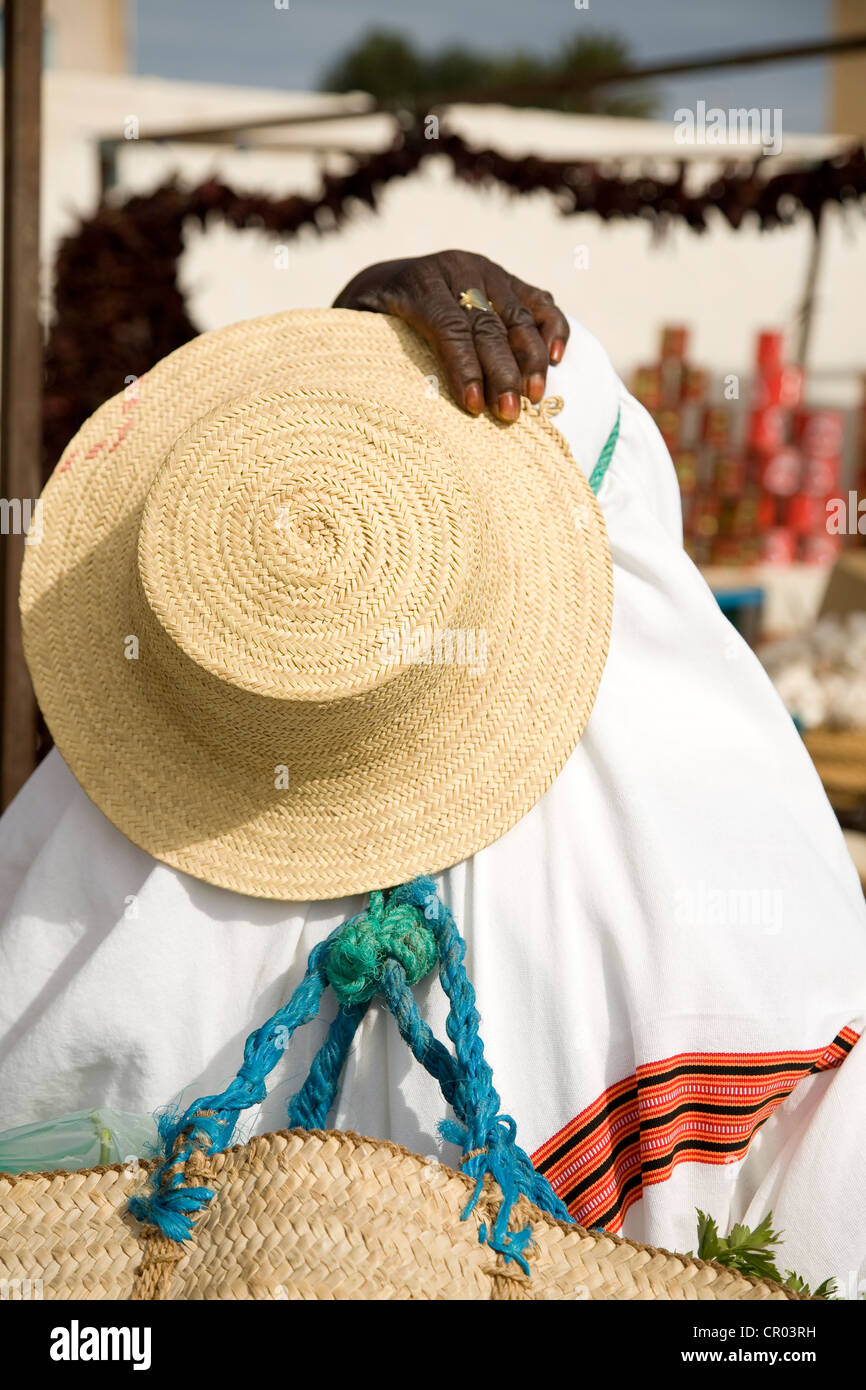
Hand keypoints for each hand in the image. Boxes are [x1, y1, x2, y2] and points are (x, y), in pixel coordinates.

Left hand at [333, 250, 568, 421]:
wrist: (388, 280)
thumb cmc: (371, 320)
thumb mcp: (358, 329)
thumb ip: (371, 349)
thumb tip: (374, 393)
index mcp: (420, 282)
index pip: (449, 327)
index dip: (463, 368)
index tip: (472, 407)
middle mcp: (458, 270)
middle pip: (488, 325)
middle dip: (501, 373)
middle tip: (508, 415)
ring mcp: (489, 271)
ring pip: (519, 316)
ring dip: (531, 359)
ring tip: (535, 398)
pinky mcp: (510, 279)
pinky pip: (540, 301)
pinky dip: (553, 328)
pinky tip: (557, 359)